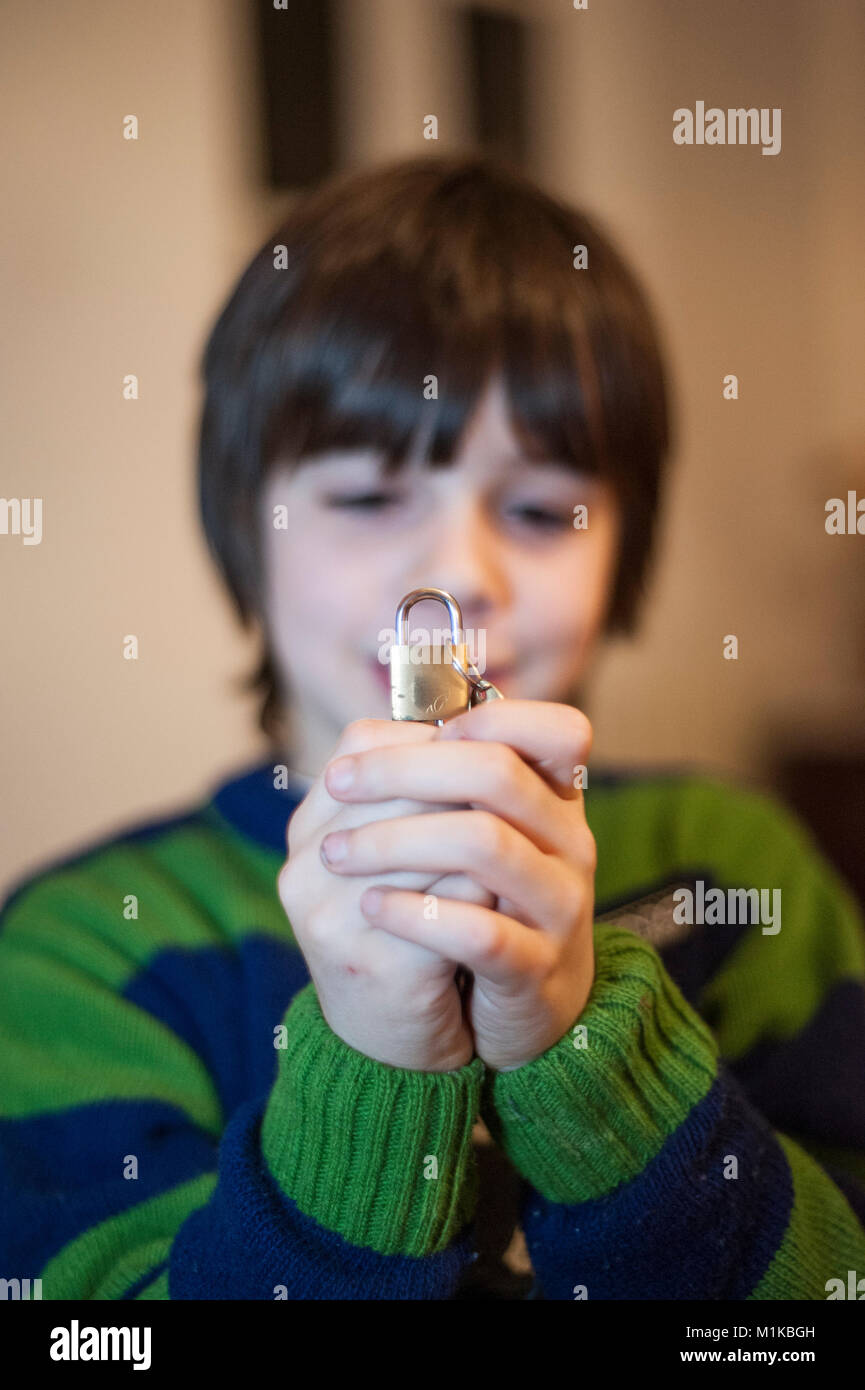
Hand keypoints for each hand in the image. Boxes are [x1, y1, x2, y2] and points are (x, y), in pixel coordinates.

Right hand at [277, 718, 494, 1072]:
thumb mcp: (404, 856)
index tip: (491, 745)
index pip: (366, 742)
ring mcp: (331, 919)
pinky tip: (504, 898)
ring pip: (431, 841)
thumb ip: (420, 792)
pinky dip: (485, 899)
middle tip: (519, 786)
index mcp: (308, 828)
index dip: (439, 739)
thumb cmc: (412, 936)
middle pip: (403, 785)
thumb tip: (481, 715)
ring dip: (484, 836)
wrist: (395, 1048)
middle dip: (469, 783)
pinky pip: (448, 912)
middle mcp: (306, 866)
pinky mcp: (373, 968)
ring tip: (516, 840)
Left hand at [319, 701, 595, 1070]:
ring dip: (393, 839)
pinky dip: (414, 912)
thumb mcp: (482, 838)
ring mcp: (560, 907)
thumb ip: (449, 786)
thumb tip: (370, 738)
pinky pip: (478, 931)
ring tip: (337, 852)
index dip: (486, 718)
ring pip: (483, 843)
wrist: (523, 1015)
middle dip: (402, 769)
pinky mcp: (536, 969)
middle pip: (496, 772)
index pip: (555, 730)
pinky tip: (371, 905)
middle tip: (338, 782)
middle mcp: (571, 844)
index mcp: (558, 801)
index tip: (406, 735)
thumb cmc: (488, 908)